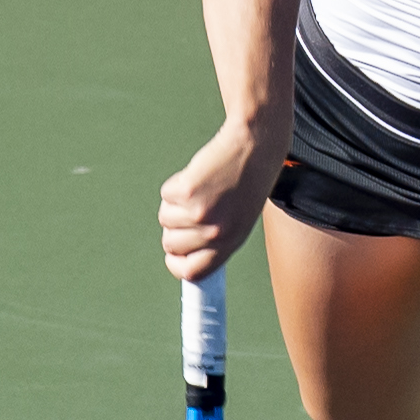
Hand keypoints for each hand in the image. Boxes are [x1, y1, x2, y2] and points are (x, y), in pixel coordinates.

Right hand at [158, 120, 285, 280]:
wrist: (255, 147)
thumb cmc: (249, 182)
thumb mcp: (240, 218)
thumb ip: (216, 238)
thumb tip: (185, 254)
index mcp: (231, 243)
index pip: (193, 272)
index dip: (177, 265)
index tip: (173, 256)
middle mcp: (216, 233)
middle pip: (170, 244)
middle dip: (174, 227)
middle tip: (193, 207)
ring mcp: (200, 213)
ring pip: (164, 218)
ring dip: (175, 204)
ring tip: (202, 189)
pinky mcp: (187, 192)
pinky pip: (166, 195)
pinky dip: (175, 185)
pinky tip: (199, 175)